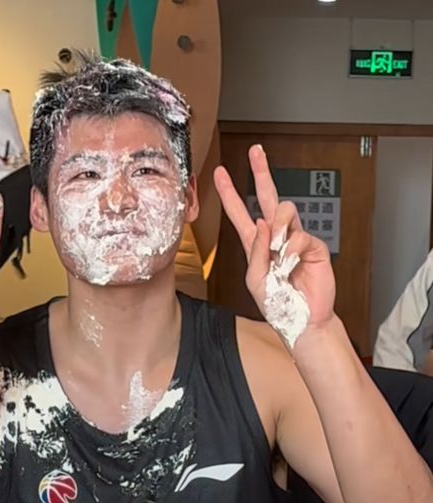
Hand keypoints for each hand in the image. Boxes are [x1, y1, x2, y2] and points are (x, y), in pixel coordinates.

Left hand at [213, 145, 335, 331]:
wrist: (302, 319)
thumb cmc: (277, 303)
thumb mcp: (255, 280)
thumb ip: (256, 252)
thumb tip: (262, 221)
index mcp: (256, 244)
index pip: (240, 213)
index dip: (229, 193)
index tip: (220, 173)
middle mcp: (275, 237)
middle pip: (268, 197)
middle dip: (261, 173)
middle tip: (255, 152)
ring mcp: (294, 239)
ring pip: (285, 211)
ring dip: (278, 229)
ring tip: (279, 254)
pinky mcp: (313, 245)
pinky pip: (300, 236)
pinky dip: (293, 251)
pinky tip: (293, 264)